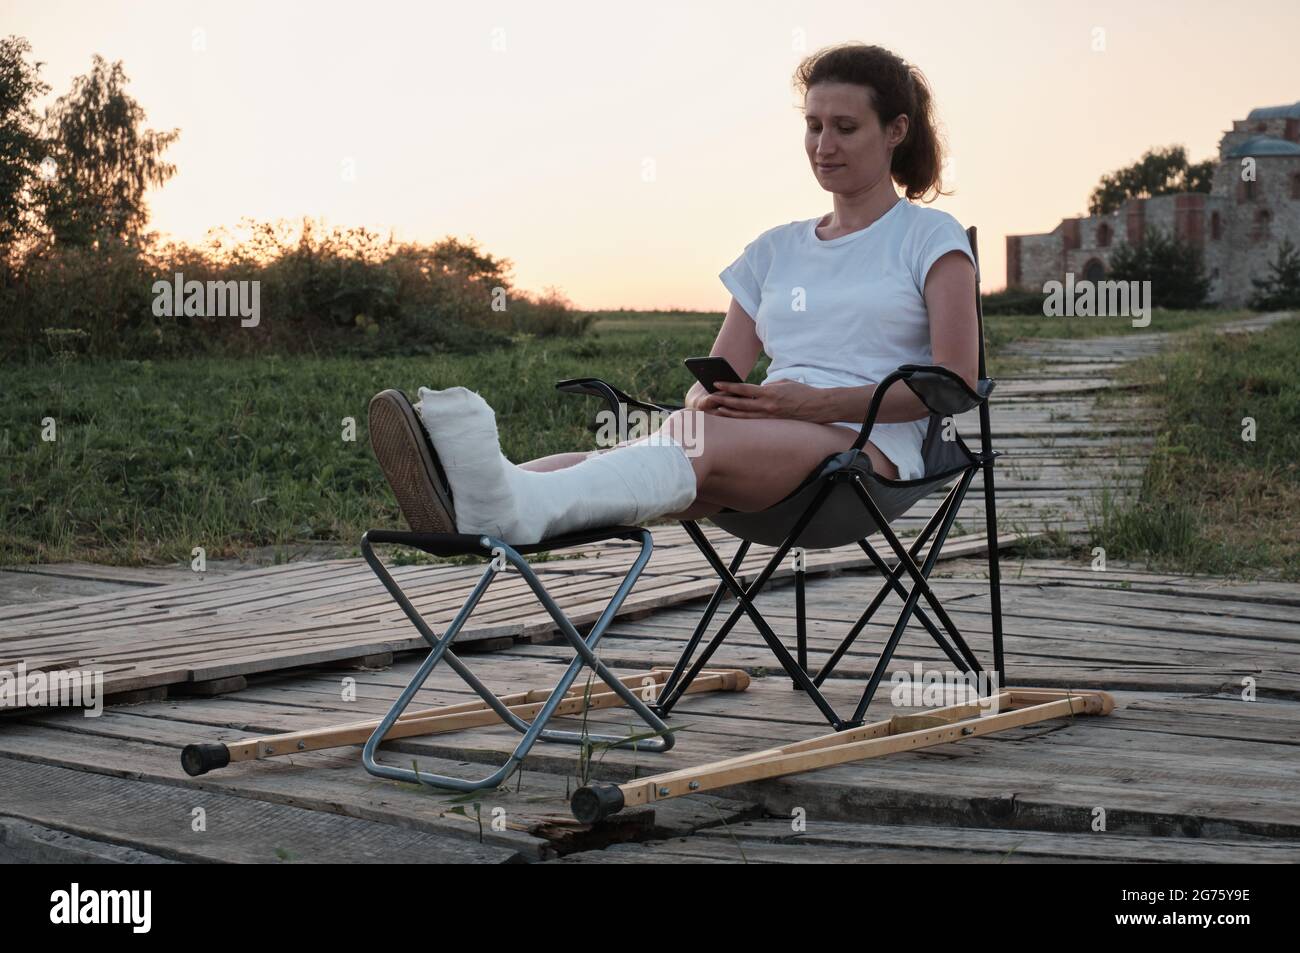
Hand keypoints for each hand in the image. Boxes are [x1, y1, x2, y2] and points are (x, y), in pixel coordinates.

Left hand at [707, 379, 824, 420]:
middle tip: (710, 398)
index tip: (716, 384)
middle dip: (723, 401)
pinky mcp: (773, 423)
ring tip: (715, 410)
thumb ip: (767, 387)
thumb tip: (755, 391)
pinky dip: (741, 420)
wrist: (819, 406)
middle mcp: (767, 405)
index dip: (728, 387)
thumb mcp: (783, 383)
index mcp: (769, 392)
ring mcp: (770, 416)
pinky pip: (754, 422)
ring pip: (744, 416)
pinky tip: (732, 419)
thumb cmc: (801, 392)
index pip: (744, 389)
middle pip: (740, 404)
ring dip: (729, 413)